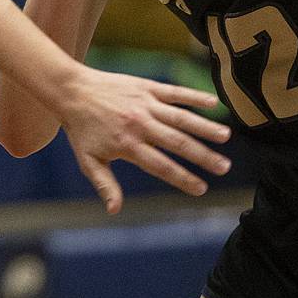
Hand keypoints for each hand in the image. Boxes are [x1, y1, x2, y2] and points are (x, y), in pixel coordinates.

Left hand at [51, 68, 231, 213]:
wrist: (71, 91)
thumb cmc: (80, 129)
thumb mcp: (88, 160)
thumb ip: (105, 184)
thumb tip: (115, 210)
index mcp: (127, 145)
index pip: (161, 166)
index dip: (183, 178)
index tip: (201, 189)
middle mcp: (139, 125)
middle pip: (178, 143)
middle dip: (203, 157)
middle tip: (224, 168)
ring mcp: (145, 105)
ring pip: (181, 118)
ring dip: (205, 127)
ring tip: (226, 137)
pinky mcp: (147, 87)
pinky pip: (175, 93)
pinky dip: (194, 97)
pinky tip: (214, 103)